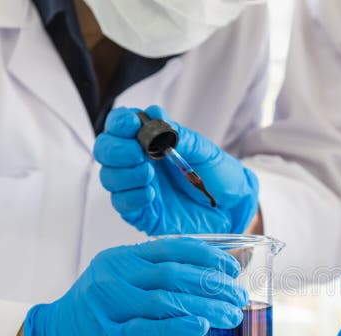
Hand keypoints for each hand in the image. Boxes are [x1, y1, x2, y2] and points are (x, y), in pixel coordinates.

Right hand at [23, 238, 247, 335]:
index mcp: (122, 258)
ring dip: (206, 307)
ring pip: (167, 300)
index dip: (207, 256)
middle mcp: (115, 276)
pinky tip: (201, 326)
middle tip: (239, 296)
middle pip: (175, 273)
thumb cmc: (101, 315)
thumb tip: (212, 280)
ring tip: (232, 315)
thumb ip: (156, 279)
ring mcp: (110, 304)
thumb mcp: (123, 284)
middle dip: (214, 285)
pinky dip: (178, 326)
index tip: (232, 268)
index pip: (172, 248)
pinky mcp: (110, 335)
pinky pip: (149, 328)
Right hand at [94, 105, 258, 235]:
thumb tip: (157, 117)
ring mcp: (138, 187)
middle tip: (137, 153)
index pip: (120, 126)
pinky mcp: (142, 212)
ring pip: (109, 178)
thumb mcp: (204, 151)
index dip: (119, 123)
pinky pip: (122, 204)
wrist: (234, 207)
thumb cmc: (220, 176)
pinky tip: (150, 194)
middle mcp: (139, 162)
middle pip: (106, 150)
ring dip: (124, 174)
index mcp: (151, 142)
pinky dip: (132, 197)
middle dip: (116, 150)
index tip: (131, 125)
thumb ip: (180, 136)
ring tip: (148, 174)